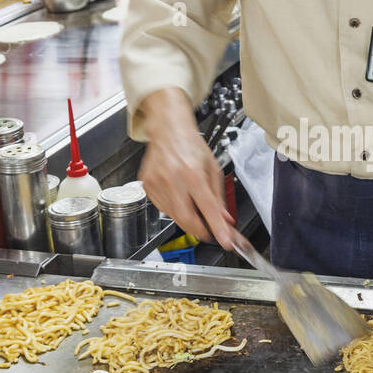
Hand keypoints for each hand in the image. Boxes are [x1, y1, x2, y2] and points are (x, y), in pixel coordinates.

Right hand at [138, 89, 233, 246]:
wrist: (168, 131)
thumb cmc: (190, 146)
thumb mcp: (213, 168)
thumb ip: (219, 196)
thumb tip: (225, 219)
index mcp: (193, 172)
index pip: (208, 207)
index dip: (217, 227)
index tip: (225, 241)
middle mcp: (173, 178)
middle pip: (186, 218)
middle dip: (199, 230)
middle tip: (208, 231)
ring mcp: (156, 182)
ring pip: (174, 216)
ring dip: (187, 218)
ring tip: (191, 202)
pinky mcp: (147, 186)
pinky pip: (163, 208)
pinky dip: (173, 208)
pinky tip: (177, 195)